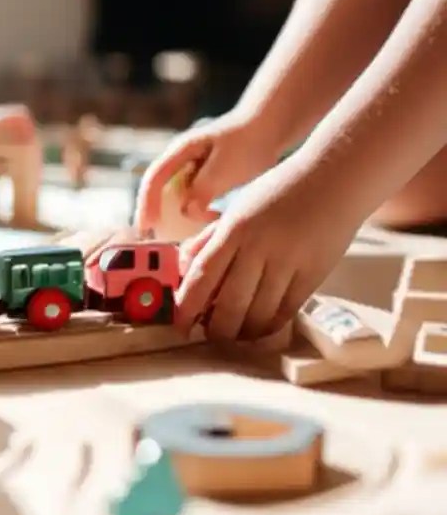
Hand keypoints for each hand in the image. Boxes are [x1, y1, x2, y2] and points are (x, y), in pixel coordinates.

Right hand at [136, 112, 283, 232]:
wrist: (270, 127)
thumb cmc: (248, 142)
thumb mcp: (224, 168)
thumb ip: (202, 190)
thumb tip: (186, 213)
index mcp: (180, 151)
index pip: (153, 180)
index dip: (146, 205)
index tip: (146, 228)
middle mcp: (180, 160)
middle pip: (159, 191)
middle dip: (157, 216)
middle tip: (157, 240)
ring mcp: (192, 169)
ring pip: (176, 198)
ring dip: (179, 217)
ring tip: (188, 235)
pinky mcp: (206, 178)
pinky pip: (194, 200)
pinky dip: (197, 213)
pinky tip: (212, 220)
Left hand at [173, 157, 363, 341]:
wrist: (335, 178)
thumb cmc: (279, 193)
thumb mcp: (238, 209)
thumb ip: (210, 239)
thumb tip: (185, 269)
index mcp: (234, 229)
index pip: (202, 276)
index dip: (187, 307)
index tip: (180, 325)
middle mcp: (259, 247)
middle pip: (230, 304)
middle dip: (216, 329)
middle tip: (209, 336)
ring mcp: (289, 263)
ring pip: (259, 314)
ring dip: (243, 333)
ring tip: (234, 335)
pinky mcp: (314, 274)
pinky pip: (287, 311)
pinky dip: (270, 326)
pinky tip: (261, 328)